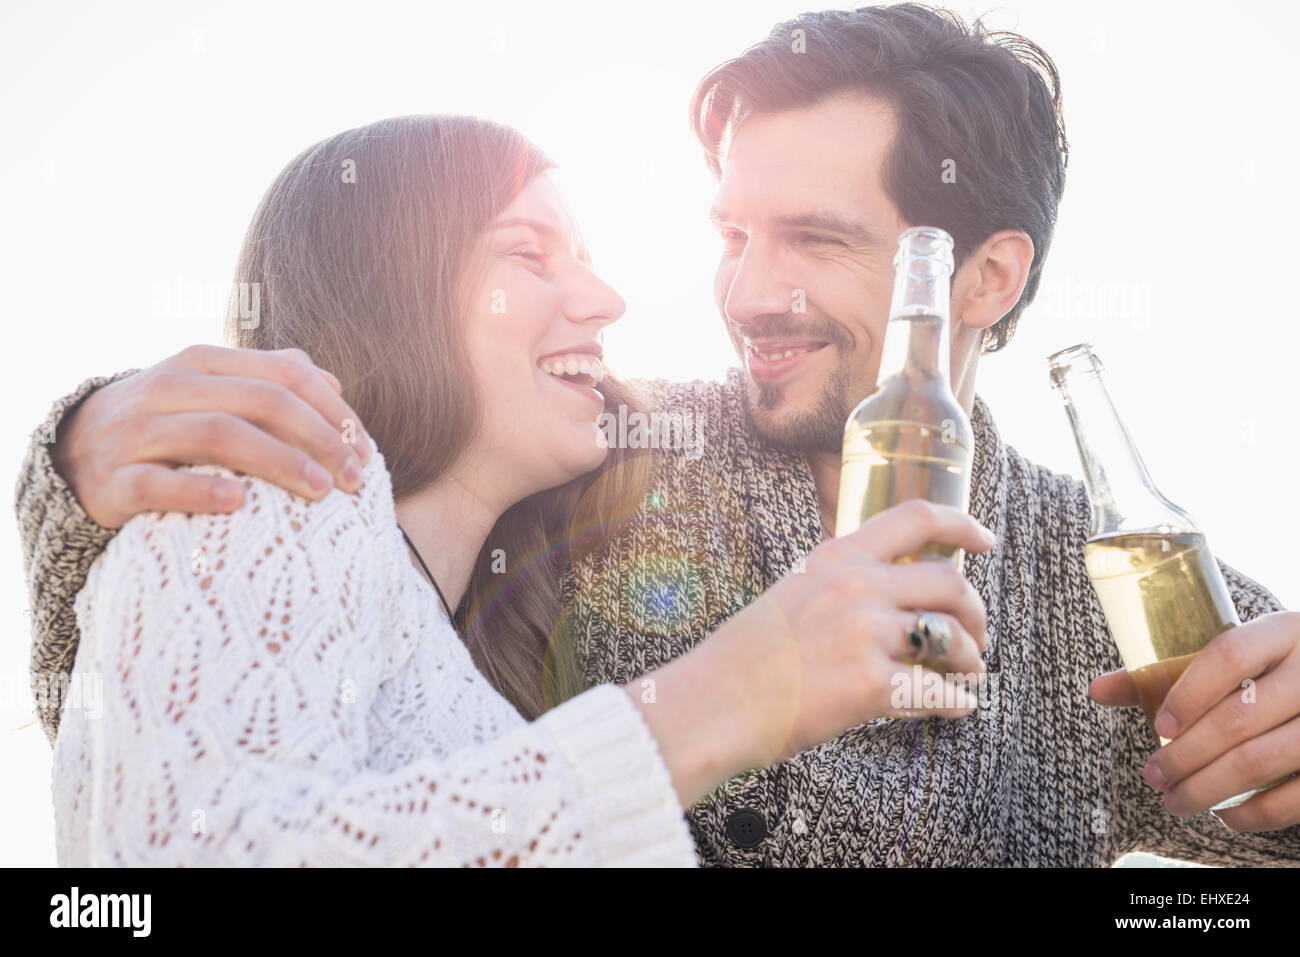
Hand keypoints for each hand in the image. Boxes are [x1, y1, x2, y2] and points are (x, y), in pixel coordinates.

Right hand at [52, 345, 371, 527]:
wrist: (71, 455)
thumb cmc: (165, 424)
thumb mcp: (210, 391)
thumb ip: (270, 380)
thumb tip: (333, 382)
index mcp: (203, 363)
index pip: (285, 374)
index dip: (333, 411)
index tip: (364, 451)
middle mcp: (170, 388)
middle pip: (261, 401)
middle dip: (318, 439)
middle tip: (352, 478)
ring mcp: (139, 432)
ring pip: (218, 435)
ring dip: (278, 462)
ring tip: (318, 491)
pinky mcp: (115, 480)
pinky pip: (159, 483)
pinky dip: (201, 490)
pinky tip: (239, 503)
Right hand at [711, 499, 993, 771]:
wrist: (713, 704)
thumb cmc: (744, 658)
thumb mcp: (791, 595)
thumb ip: (839, 586)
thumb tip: (889, 601)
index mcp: (835, 557)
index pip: (915, 517)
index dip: (962, 525)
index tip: (985, 540)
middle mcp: (855, 587)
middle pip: (949, 582)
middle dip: (976, 611)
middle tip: (978, 635)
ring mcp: (865, 634)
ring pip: (952, 637)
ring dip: (970, 659)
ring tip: (967, 674)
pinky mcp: (871, 684)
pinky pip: (938, 691)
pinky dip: (957, 702)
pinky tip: (956, 707)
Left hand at [1090, 610, 1299, 829]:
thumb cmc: (1267, 672)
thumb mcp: (1228, 660)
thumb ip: (1164, 674)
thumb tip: (1096, 690)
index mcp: (1281, 633)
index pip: (1230, 655)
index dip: (1189, 693)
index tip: (1158, 727)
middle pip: (1239, 717)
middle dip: (1185, 755)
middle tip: (1153, 776)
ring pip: (1263, 760)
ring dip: (1209, 788)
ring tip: (1174, 800)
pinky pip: (1298, 796)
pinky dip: (1257, 813)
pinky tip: (1225, 816)